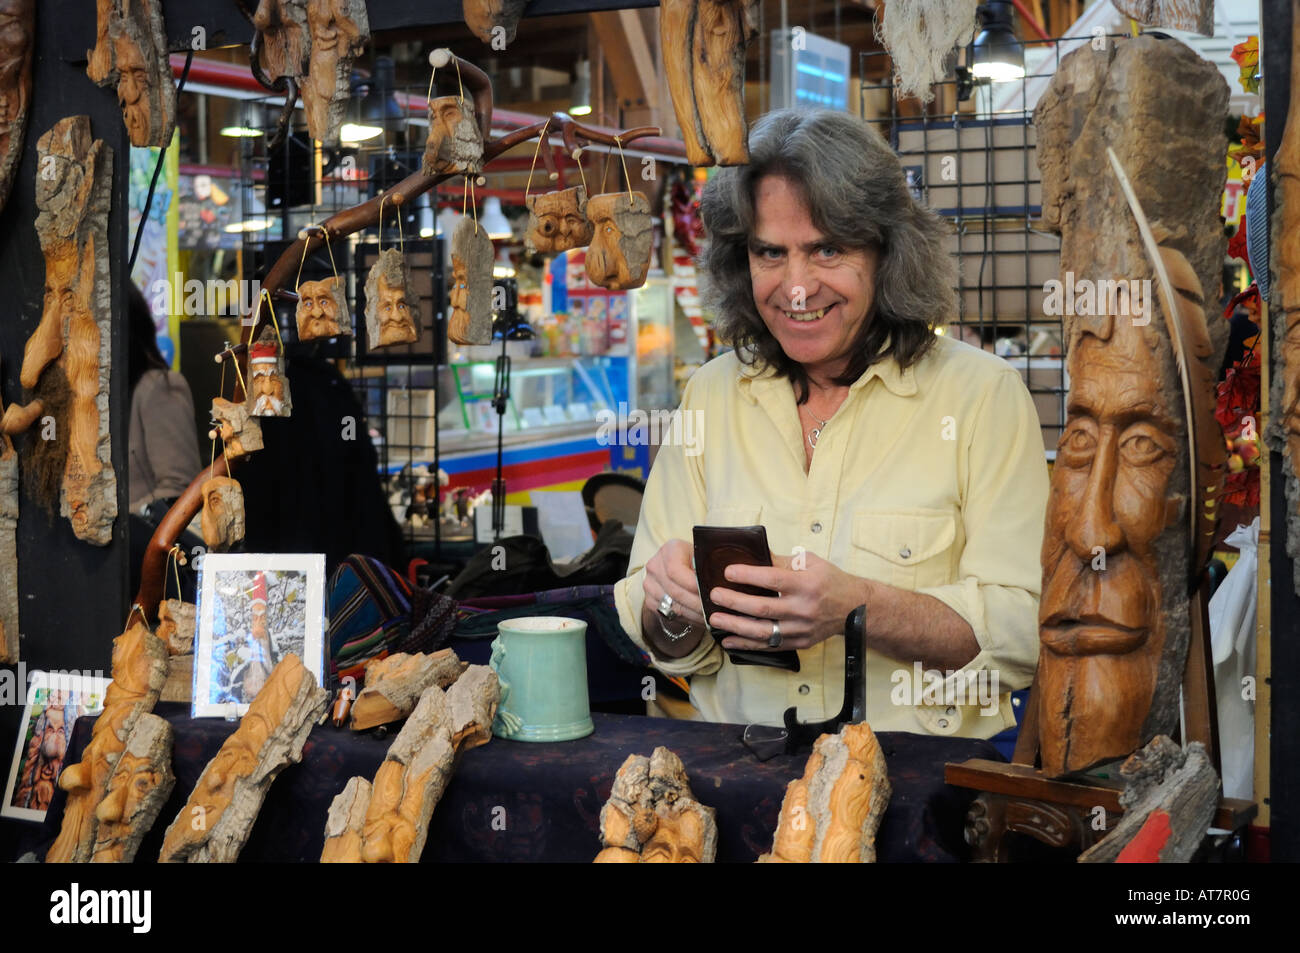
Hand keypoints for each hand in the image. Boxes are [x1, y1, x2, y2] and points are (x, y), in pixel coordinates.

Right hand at [640, 539, 706, 658]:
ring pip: (673, 606)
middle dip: (697, 604)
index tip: (708, 593)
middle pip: (675, 591)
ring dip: (694, 615)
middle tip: (715, 611)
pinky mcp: (651, 601)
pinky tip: (701, 619)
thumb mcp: (704, 556)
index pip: (675, 570)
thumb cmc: (697, 560)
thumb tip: (720, 583)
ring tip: (711, 618)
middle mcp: (655, 566)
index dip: (692, 584)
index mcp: (669, 550)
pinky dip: (688, 619)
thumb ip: (709, 565)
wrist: (678, 567)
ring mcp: (650, 585)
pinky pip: (670, 614)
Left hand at [707, 551, 867, 652]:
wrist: (855, 608)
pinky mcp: (799, 643)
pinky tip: (728, 639)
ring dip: (735, 626)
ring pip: (763, 631)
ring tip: (714, 619)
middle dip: (735, 602)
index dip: (749, 576)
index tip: (728, 572)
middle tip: (714, 595)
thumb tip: (753, 555)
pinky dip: (746, 644)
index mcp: (807, 584)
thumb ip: (781, 561)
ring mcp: (801, 629)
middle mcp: (804, 609)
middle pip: (763, 608)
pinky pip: (769, 645)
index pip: (773, 579)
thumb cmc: (829, 580)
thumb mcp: (810, 562)